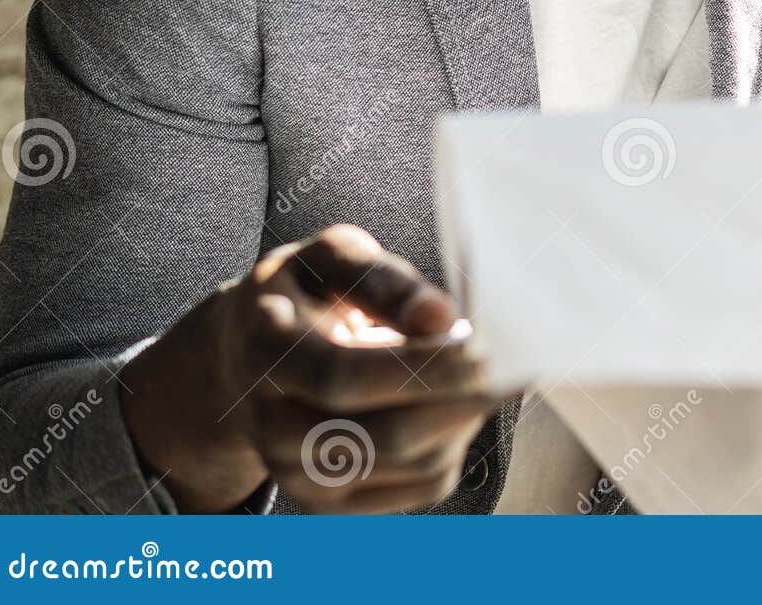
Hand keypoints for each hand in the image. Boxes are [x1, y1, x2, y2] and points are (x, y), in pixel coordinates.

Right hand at [122, 224, 493, 513]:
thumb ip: (381, 280)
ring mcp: (300, 475)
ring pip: (416, 463)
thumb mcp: (331, 258)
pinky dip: (460, 440)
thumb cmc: (306, 293)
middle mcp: (272, 427)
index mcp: (265, 353)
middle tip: (513, 361)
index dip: (421, 369)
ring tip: (483, 370)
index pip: (343, 378)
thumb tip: (441, 316)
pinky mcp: (337, 503)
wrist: (248, 354)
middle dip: (462, 398)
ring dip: (468, 416)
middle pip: (386, 435)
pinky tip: (458, 400)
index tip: (484, 347)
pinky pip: (424, 484)